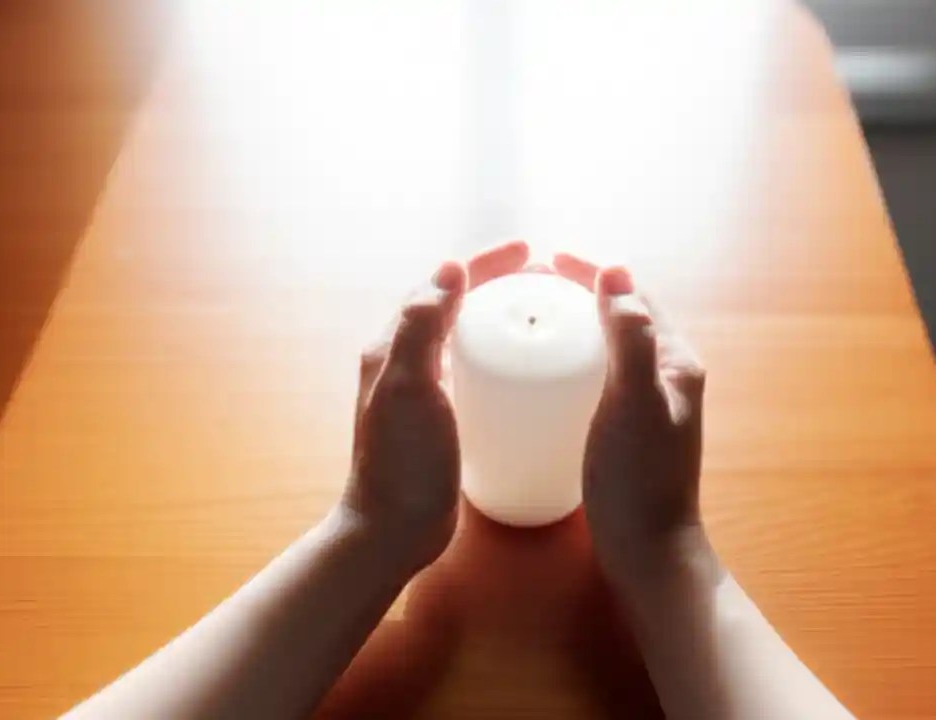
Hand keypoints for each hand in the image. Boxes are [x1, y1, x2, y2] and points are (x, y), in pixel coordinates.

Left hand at [343, 241, 529, 574]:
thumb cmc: (401, 464)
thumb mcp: (408, 388)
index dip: (483, 263)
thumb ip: (421, 327)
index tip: (528, 252)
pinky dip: (500, 359)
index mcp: (393, 347)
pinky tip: (528, 372)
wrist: (391, 533)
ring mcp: (423, 392)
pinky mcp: (442, 419)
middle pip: (454, 305)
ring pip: (464, 337)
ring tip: (541, 313)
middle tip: (544, 279)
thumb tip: (450, 268)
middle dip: (496, 283)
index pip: (441, 286)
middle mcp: (404, 362)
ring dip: (498, 317)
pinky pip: (474, 372)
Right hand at [553, 254, 715, 588]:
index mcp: (677, 362)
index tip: (545, 261)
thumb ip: (631, 338)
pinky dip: (569, 363)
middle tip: (528, 287)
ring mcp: (648, 404)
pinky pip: (595, 378)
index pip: (636, 296)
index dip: (593, 271)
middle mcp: (667, 376)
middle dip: (578, 293)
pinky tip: (538, 376)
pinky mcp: (626, 429)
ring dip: (573, 325)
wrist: (649, 553)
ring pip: (607, 347)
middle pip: (621, 317)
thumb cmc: (640, 480)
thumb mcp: (635, 403)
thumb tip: (614, 271)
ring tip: (529, 320)